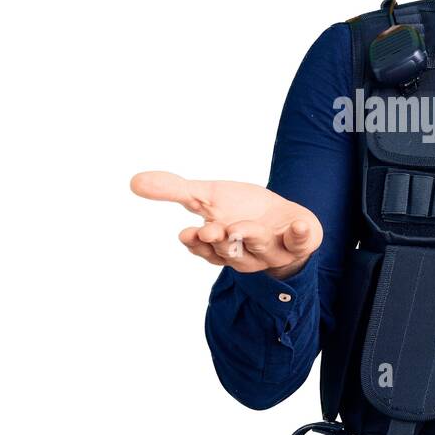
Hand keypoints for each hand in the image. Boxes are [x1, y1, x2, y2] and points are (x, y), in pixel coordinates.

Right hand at [130, 171, 322, 279]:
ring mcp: (273, 248)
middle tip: (213, 231)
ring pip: (261, 248)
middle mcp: (245, 252)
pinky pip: (302, 242)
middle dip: (222, 243)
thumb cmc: (239, 210)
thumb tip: (133, 181)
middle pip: (232, 253)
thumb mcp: (206, 195)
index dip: (197, 244)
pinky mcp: (299, 241)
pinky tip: (299, 225)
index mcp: (220, 245)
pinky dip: (301, 235)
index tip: (188, 234)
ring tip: (243, 228)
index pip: (205, 250)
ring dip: (252, 238)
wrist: (280, 220)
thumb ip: (173, 190)